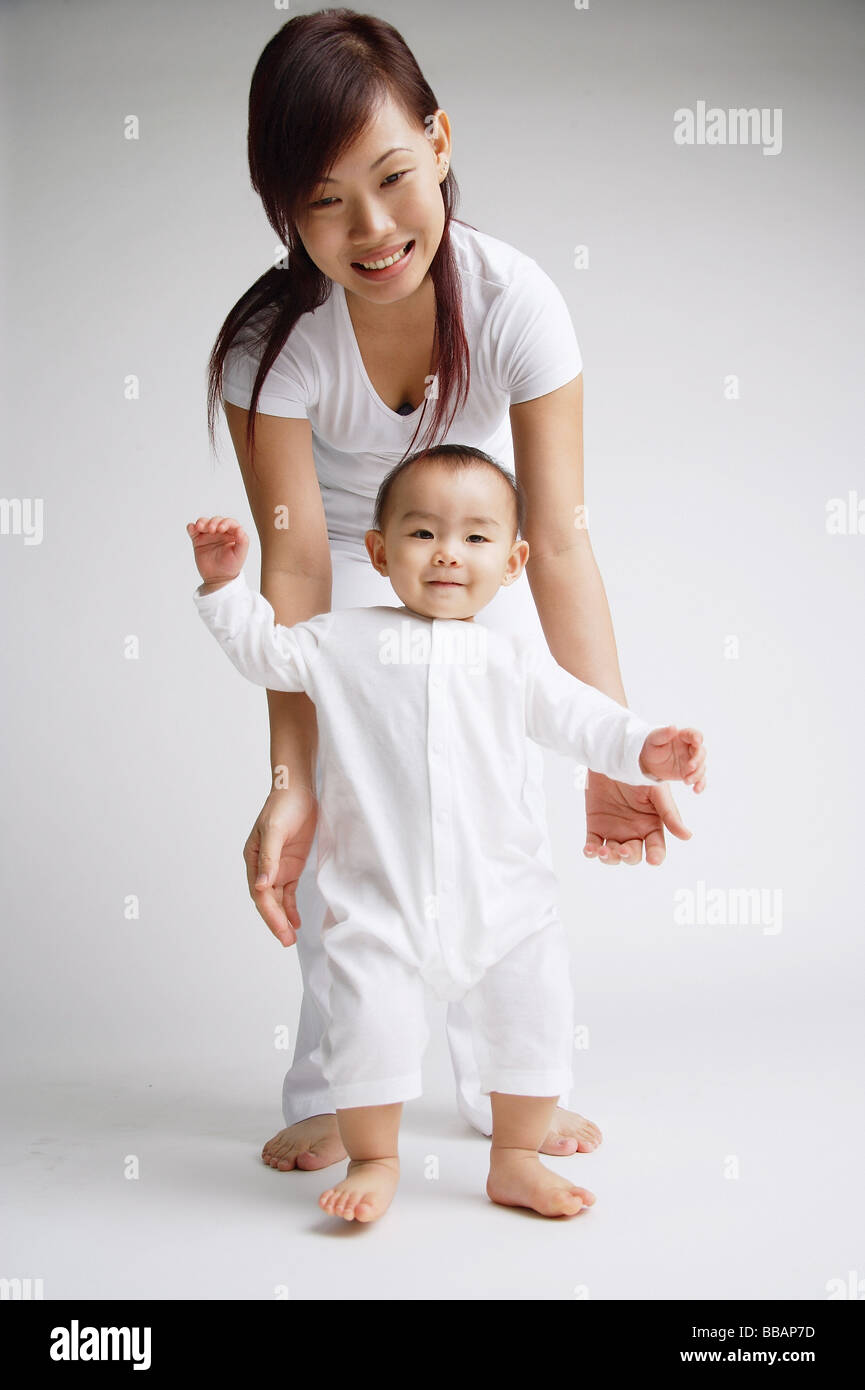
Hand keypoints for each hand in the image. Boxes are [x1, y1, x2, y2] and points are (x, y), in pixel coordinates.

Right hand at [187, 516, 248, 584]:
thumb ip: (243, 541)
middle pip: (216, 520)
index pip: (229, 522)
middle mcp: (220, 532)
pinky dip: (191, 527)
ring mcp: (208, 535)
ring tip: (200, 528)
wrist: (218, 578)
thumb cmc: (231, 566)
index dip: (225, 522)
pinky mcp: (198, 540)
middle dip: (213, 522)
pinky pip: (193, 530)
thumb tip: (240, 529)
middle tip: (211, 530)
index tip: (221, 529)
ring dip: (202, 522)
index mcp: (231, 533)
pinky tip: (192, 529)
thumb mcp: (240, 555)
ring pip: (204, 522)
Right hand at [243, 783, 318, 946]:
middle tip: (286, 941)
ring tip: (289, 938)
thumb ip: (270, 858)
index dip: (270, 913)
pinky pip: (289, 892)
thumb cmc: (283, 806)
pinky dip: (291, 907)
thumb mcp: (275, 830)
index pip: (260, 893)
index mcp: (254, 858)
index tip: (281, 930)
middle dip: (276, 921)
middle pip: (268, 900)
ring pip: (278, 899)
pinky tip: (295, 921)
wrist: (297, 790)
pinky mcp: (291, 865)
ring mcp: (278, 866)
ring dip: (283, 918)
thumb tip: (261, 884)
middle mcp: (263, 866)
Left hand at [584, 770, 694, 866]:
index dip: (655, 856)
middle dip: (628, 856)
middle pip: (633, 855)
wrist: (613, 757)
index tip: (652, 859)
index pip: (656, 848)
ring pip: (613, 855)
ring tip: (604, 850)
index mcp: (651, 826)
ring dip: (609, 858)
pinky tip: (590, 849)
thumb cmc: (640, 773)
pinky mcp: (595, 827)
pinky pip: (592, 846)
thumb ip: (669, 814)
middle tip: (622, 848)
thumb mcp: (657, 791)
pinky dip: (590, 852)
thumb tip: (687, 836)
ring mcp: (614, 831)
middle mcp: (633, 832)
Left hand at [639, 725, 706, 789]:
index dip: (697, 737)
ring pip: (701, 766)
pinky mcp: (690, 772)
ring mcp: (691, 760)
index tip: (697, 742)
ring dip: (697, 774)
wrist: (647, 762)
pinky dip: (700, 784)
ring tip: (686, 780)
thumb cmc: (651, 746)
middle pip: (701, 752)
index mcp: (683, 736)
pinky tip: (696, 790)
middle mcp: (690, 748)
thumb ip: (663, 733)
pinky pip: (699, 778)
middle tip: (690, 767)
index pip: (694, 735)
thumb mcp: (654, 738)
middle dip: (698, 760)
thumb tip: (673, 727)